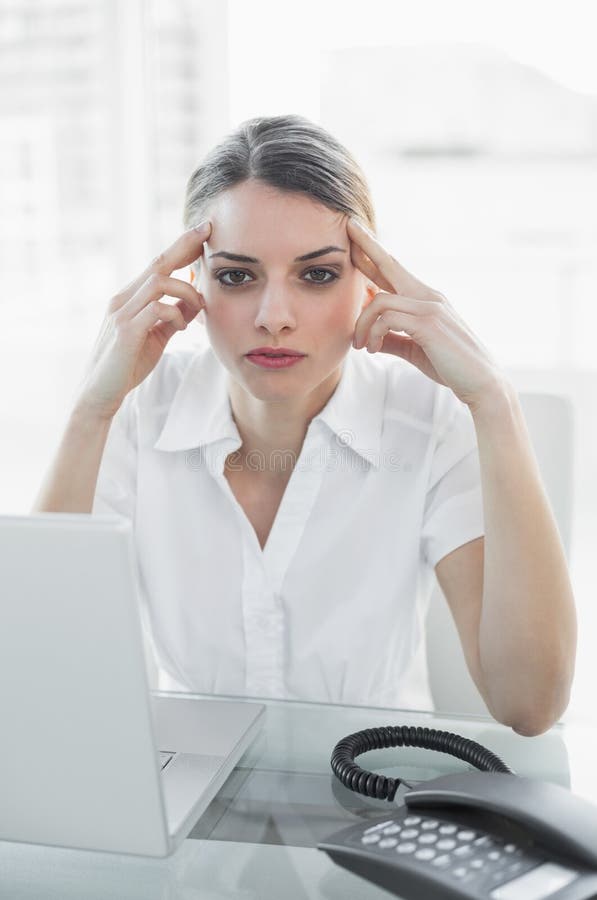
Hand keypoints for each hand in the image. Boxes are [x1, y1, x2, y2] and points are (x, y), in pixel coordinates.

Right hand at [74, 222, 210, 419]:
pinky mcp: (125, 330)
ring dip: (187, 291)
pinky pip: (157, 308)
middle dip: (185, 244)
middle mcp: (123, 298)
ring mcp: (122, 313)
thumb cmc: (128, 365)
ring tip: (199, 307)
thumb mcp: (156, 337)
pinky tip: (183, 327)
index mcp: (130, 298)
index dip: (180, 246)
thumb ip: (173, 318)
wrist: (101, 393)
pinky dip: (176, 313)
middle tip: (208, 231)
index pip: (158, 264)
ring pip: (159, 281)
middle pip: (158, 262)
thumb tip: (197, 303)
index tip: (203, 232)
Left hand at [347, 217, 505, 408]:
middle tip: (348, 225)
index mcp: (426, 299)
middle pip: (390, 263)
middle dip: (367, 244)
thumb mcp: (415, 350)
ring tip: (360, 345)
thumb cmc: (451, 366)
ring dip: (362, 323)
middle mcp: (428, 296)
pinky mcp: (428, 323)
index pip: (394, 270)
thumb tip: (371, 337)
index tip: (356, 236)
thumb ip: (393, 339)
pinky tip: (373, 349)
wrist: (481, 383)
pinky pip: (387, 319)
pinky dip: (374, 334)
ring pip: (380, 300)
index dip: (374, 252)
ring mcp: (430, 307)